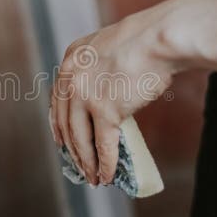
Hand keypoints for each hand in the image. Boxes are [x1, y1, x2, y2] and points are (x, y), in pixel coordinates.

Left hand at [49, 7, 181, 184]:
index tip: (61, 141)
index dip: (59, 125)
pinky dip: (104, 165)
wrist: (159, 38)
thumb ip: (99, 68)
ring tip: (93, 178)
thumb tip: (107, 92)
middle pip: (66, 123)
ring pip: (81, 139)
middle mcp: (71, 78)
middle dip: (72, 150)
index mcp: (70, 60)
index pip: (58, 100)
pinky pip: (103, 145)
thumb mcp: (108, 47)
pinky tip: (106, 176)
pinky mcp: (105, 111)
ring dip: (86, 163)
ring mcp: (85, 96)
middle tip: (78, 166)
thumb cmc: (145, 40)